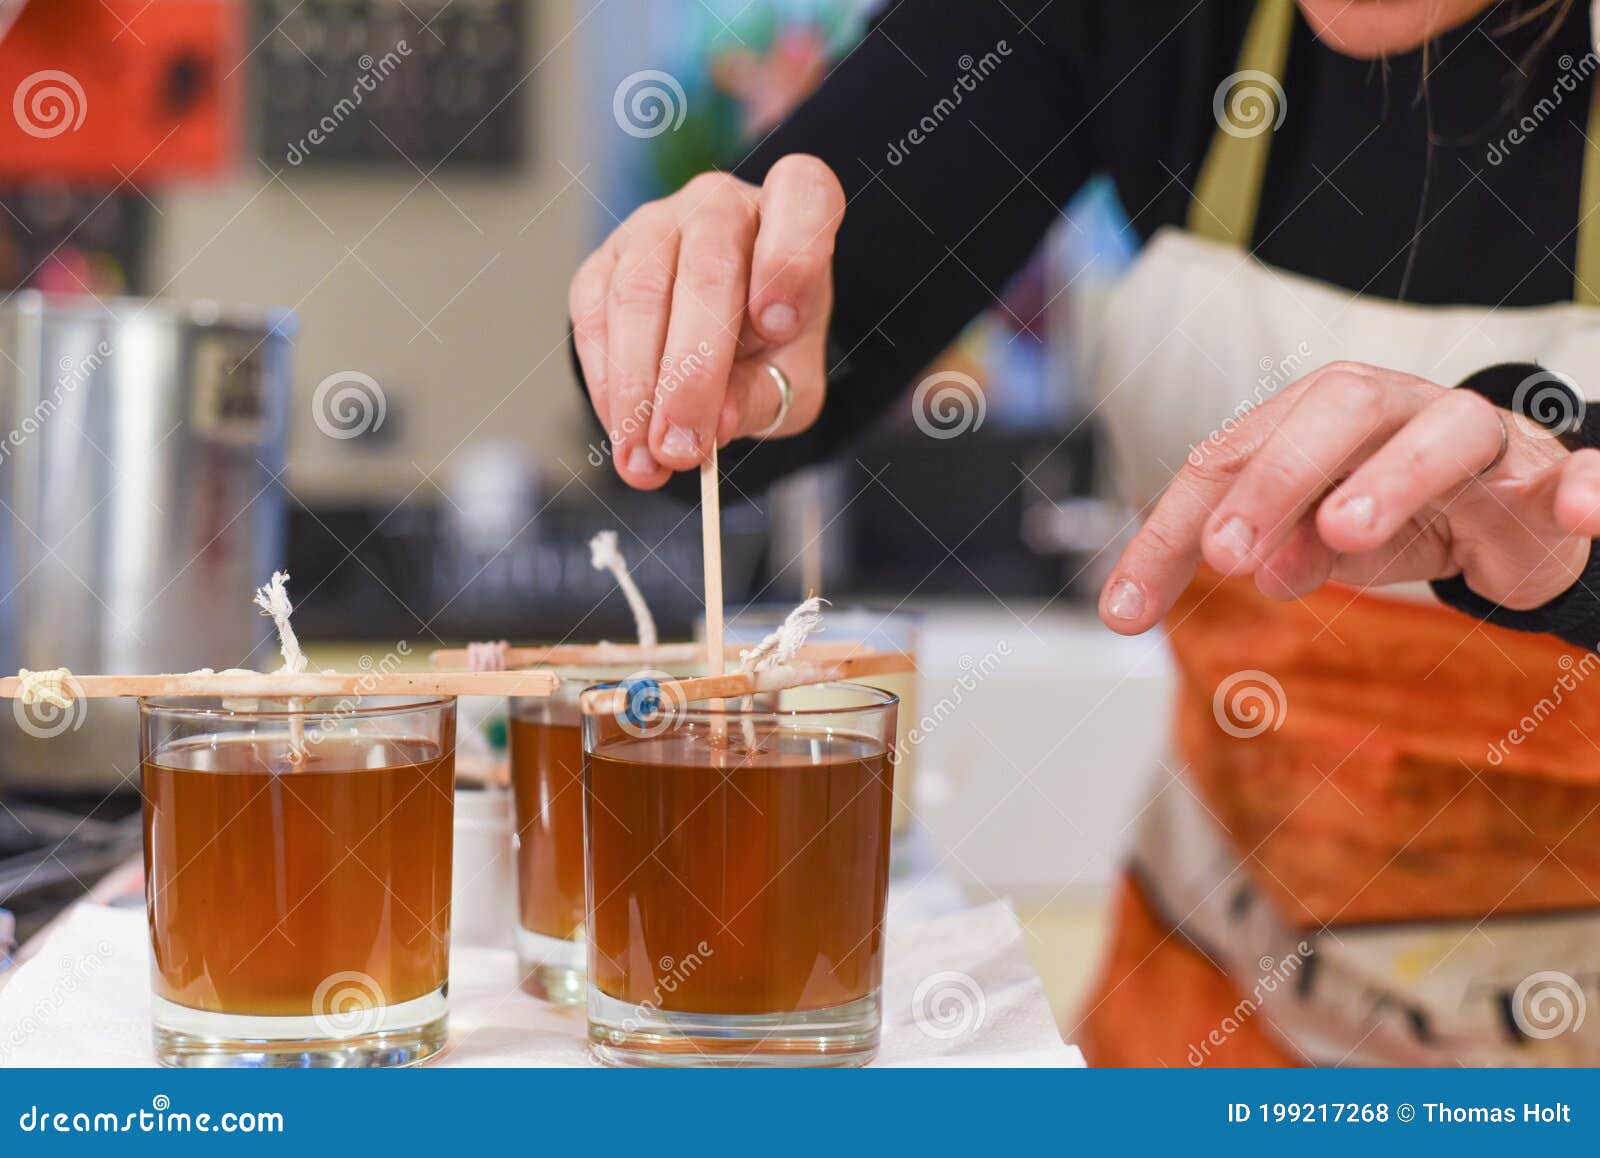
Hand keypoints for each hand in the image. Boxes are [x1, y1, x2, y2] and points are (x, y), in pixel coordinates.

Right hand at [568, 155, 844, 488]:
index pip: (801, 194)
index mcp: (793, 209)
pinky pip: (596, 317)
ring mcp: (655, 224)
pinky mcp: (605, 259)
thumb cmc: (770, 342)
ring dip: (639, 389)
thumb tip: (716, 425)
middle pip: (707, 270)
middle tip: (684, 447)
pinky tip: (626, 433)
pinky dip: (608, 384)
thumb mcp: (791, 376)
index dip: (791, 258)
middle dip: (691, 372)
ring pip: (640, 294)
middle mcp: (721, 204)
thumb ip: (762, 394)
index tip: (779, 327)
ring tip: (648, 459)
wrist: (720, 333)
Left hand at [1098, 361, 1599, 632]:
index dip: (1170, 535)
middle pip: (1332, 414)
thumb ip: (1278, 550)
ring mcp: (1475, 439)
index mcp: (1313, 422)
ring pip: (1444, 431)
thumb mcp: (1317, 539)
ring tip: (1345, 533)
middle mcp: (1391, 412)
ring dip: (1393, 476)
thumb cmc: (1392, 511)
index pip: (1226, 461)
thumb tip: (1254, 571)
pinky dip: (1583, 483)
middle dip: (1273, 480)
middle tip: (1226, 557)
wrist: (1507, 509)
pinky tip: (1576, 508)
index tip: (1125, 612)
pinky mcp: (1549, 475)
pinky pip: (1576, 471)